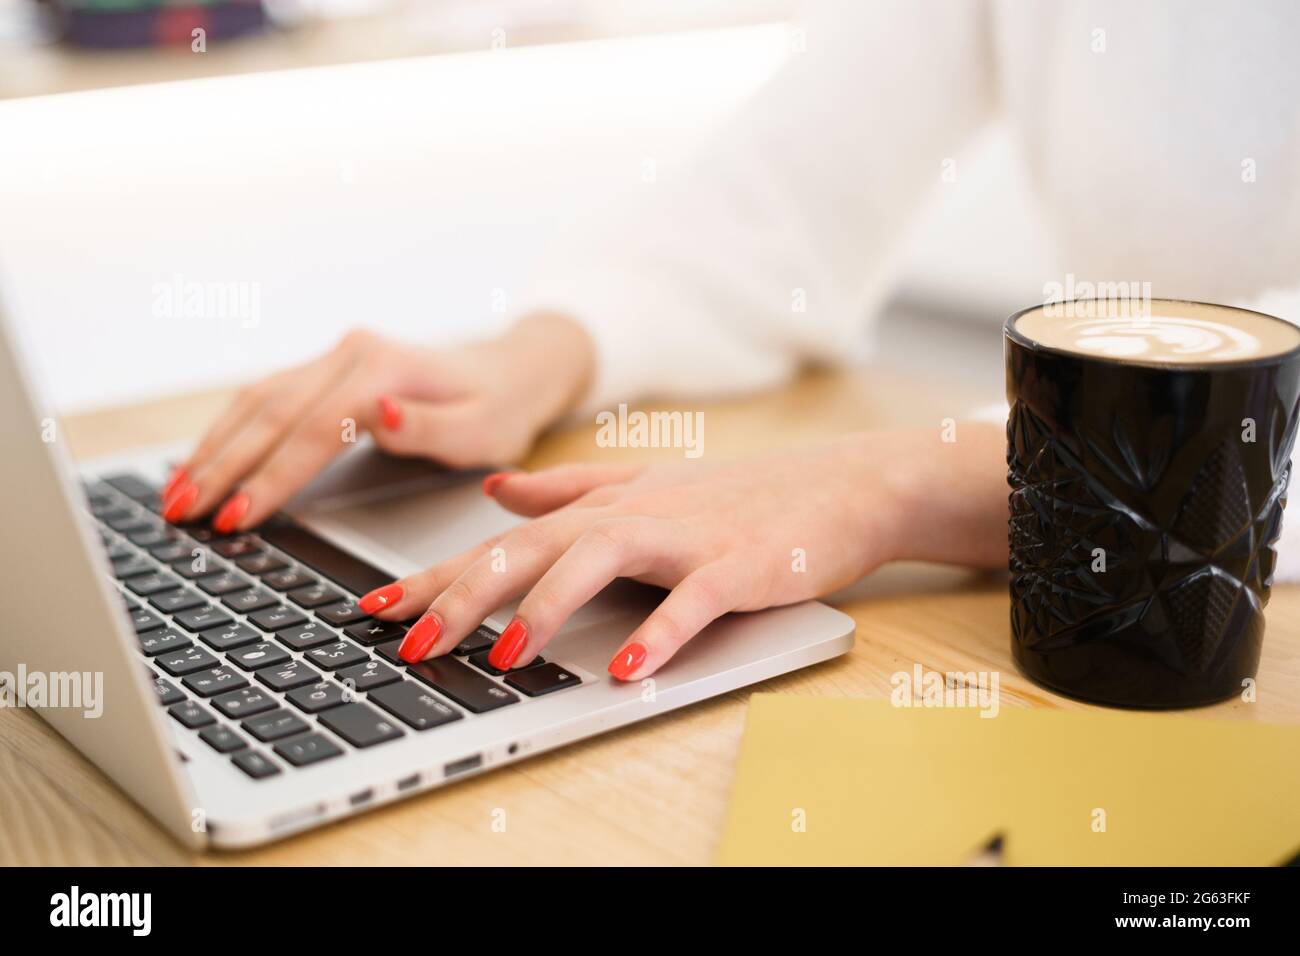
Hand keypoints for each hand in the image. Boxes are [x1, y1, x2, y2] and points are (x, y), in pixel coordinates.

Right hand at [159, 313, 592, 531]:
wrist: (514, 369)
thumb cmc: (501, 409)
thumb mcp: (484, 431)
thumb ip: (431, 429)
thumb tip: (380, 417)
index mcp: (385, 372)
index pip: (313, 432)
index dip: (271, 478)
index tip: (235, 517)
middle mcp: (352, 354)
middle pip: (271, 413)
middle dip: (222, 465)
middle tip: (181, 512)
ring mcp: (337, 355)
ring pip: (259, 399)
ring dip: (215, 445)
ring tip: (177, 492)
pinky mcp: (329, 366)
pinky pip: (269, 395)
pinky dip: (232, 428)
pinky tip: (206, 458)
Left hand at [357, 427, 1005, 680]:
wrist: (840, 484)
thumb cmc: (740, 496)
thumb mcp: (645, 486)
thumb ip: (568, 488)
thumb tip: (496, 494)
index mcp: (604, 504)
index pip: (504, 541)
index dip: (437, 574)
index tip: (376, 607)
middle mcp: (632, 514)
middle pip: (532, 549)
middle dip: (464, 594)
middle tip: (409, 640)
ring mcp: (686, 538)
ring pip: (599, 561)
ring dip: (546, 607)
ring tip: (501, 654)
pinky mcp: (738, 566)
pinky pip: (693, 601)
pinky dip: (660, 631)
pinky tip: (628, 668)